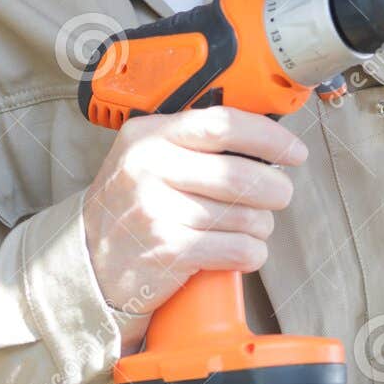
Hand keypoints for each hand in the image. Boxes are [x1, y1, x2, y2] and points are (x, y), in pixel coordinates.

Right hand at [82, 105, 306, 346]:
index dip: (269, 138)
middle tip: (278, 195)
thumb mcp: (147, 155)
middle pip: (240, 174)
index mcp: (149, 135)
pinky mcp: (168, 250)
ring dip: (261, 226)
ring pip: (244, 215)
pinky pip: (237, 249)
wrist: (89, 259)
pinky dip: (251, 253)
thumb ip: (193, 139)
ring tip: (250, 227)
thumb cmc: (131, 205)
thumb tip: (265, 138)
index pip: (222, 123)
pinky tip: (241, 251)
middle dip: (274, 189)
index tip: (294, 152)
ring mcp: (157, 210)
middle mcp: (149, 168)